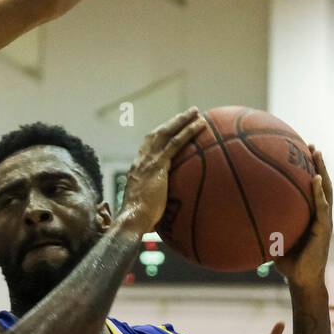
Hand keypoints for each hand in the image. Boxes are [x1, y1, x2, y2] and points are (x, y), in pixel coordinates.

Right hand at [118, 107, 205, 234]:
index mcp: (137, 169)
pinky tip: (201, 126)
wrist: (132, 220)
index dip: (160, 136)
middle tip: (188, 114)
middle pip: (157, 134)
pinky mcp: (158, 165)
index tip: (172, 129)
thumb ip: (155, 202)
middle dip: (173, 122)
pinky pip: (175, 144)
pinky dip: (188, 132)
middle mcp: (141, 161)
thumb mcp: (147, 208)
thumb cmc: (139, 221)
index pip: (149, 147)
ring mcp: (148, 161)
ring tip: (196, 112)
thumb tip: (164, 212)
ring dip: (182, 120)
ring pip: (166, 133)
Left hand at [275, 147, 332, 288]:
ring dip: (322, 171)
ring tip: (317, 153)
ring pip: (326, 190)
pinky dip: (319, 192)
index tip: (301, 153)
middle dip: (317, 164)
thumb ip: (266, 226)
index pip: (311, 189)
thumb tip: (242, 215)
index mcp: (310, 216)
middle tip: (311, 145)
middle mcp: (320, 215)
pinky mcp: (324, 228)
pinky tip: (315, 179)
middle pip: (321, 184)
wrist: (302, 280)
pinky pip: (322, 206)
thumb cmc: (288, 263)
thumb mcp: (274, 240)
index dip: (308, 171)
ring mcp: (324, 220)